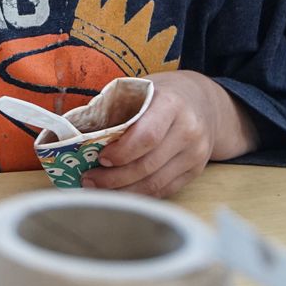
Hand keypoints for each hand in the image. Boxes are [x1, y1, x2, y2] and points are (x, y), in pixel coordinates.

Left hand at [82, 71, 257, 196]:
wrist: (204, 103)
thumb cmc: (163, 95)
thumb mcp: (142, 90)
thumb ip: (118, 109)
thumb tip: (82, 134)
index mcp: (172, 105)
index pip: (147, 136)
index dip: (122, 152)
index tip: (99, 158)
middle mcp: (189, 131)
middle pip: (148, 165)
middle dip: (114, 178)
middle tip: (89, 180)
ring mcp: (196, 155)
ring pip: (156, 184)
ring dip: (123, 191)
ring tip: (98, 189)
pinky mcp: (195, 172)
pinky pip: (164, 191)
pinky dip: (139, 195)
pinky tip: (120, 192)